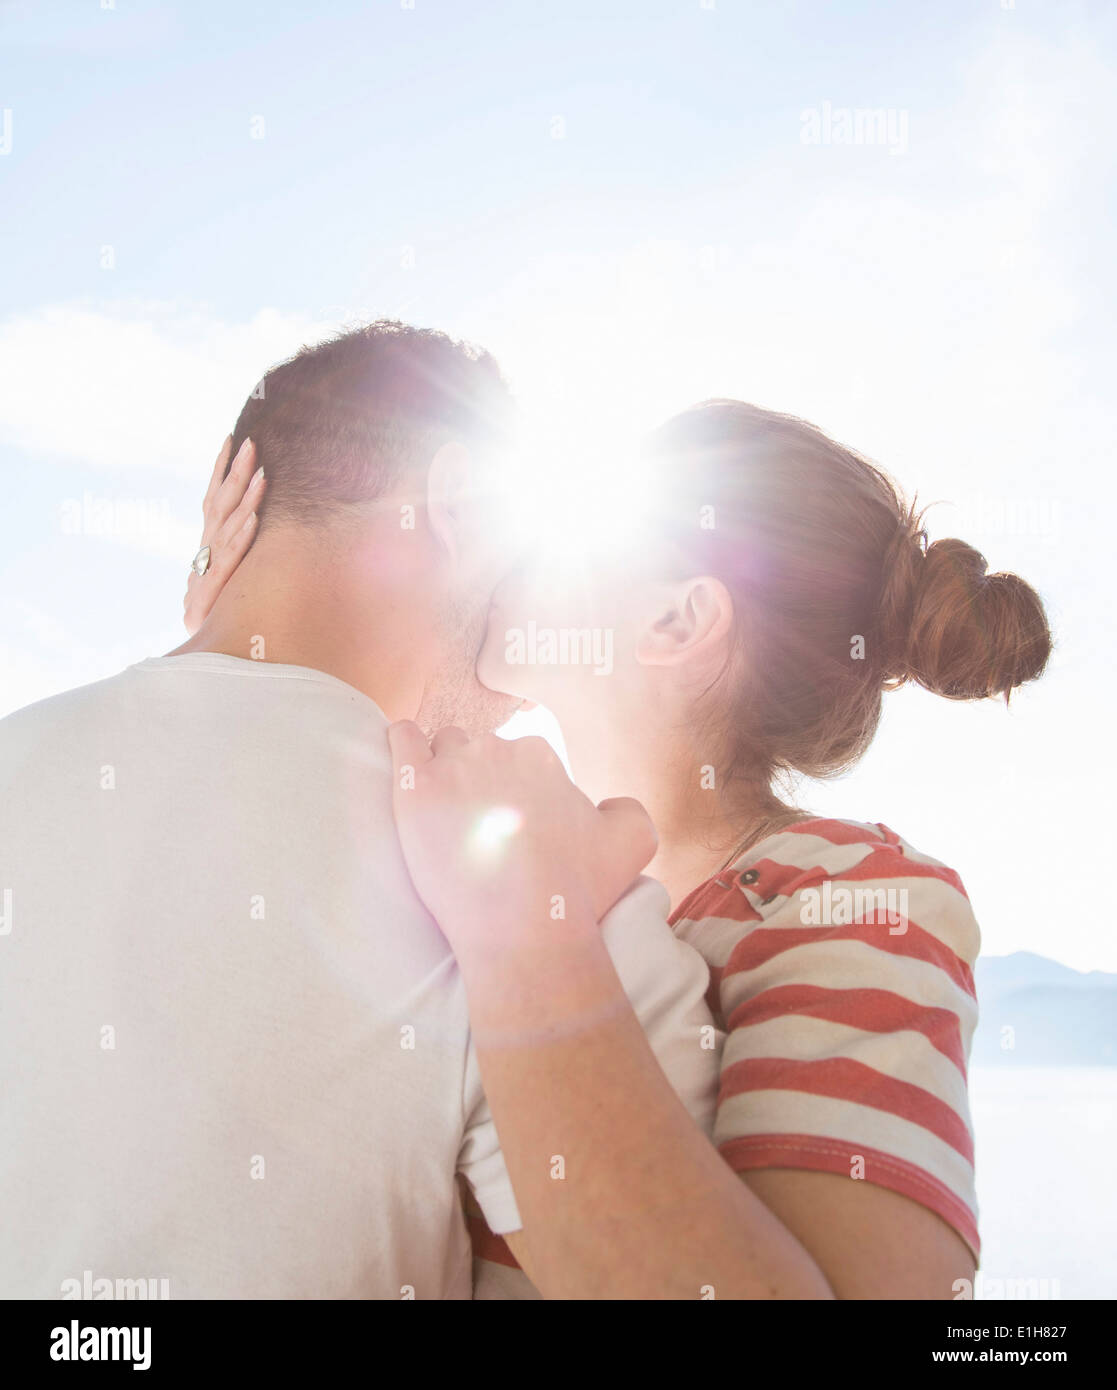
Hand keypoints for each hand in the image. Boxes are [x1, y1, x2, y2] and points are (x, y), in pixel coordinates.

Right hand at [183, 435, 265, 634]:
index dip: (220, 469)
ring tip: (261, 473)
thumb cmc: (219, 612)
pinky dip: (241, 538)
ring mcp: (207, 569)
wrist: (201, 653)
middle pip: (219, 504)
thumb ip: (238, 552)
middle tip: (252, 443)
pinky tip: (255, 520)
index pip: (212, 497)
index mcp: (207, 543)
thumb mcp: (228, 577)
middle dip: (236, 472)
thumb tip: (260, 525)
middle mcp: (205, 550)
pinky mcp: (213, 591)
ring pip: (226, 527)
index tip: (232, 438)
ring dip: (244, 499)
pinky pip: (230, 559)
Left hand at [387, 723, 656, 958]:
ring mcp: (453, 765)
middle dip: (481, 781)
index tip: (515, 825)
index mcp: (540, 755)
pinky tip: (412, 775)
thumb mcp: (634, 842)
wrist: (528, 927)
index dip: (518, 791)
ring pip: (443, 747)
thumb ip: (627, 808)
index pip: (520, 757)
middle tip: (483, 828)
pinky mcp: (415, 788)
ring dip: (444, 770)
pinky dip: (405, 747)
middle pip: (480, 751)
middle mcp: (497, 748)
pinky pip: (403, 740)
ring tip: (446, 813)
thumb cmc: (578, 888)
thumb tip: (602, 804)